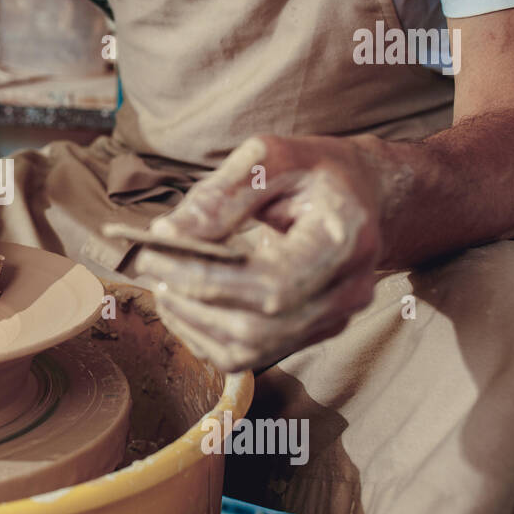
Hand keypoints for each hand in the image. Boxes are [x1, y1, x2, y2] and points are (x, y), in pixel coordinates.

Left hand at [135, 135, 384, 371]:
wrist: (362, 197)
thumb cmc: (315, 172)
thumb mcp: (272, 159)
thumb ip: (221, 195)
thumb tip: (166, 234)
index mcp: (345, 241)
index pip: (269, 284)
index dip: (203, 277)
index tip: (154, 253)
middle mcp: (347, 292)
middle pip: (257, 328)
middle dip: (191, 304)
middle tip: (150, 269)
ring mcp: (333, 319)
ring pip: (250, 351)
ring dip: (193, 324)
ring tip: (162, 285)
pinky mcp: (313, 333)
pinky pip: (251, 355)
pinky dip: (207, 336)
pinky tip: (183, 304)